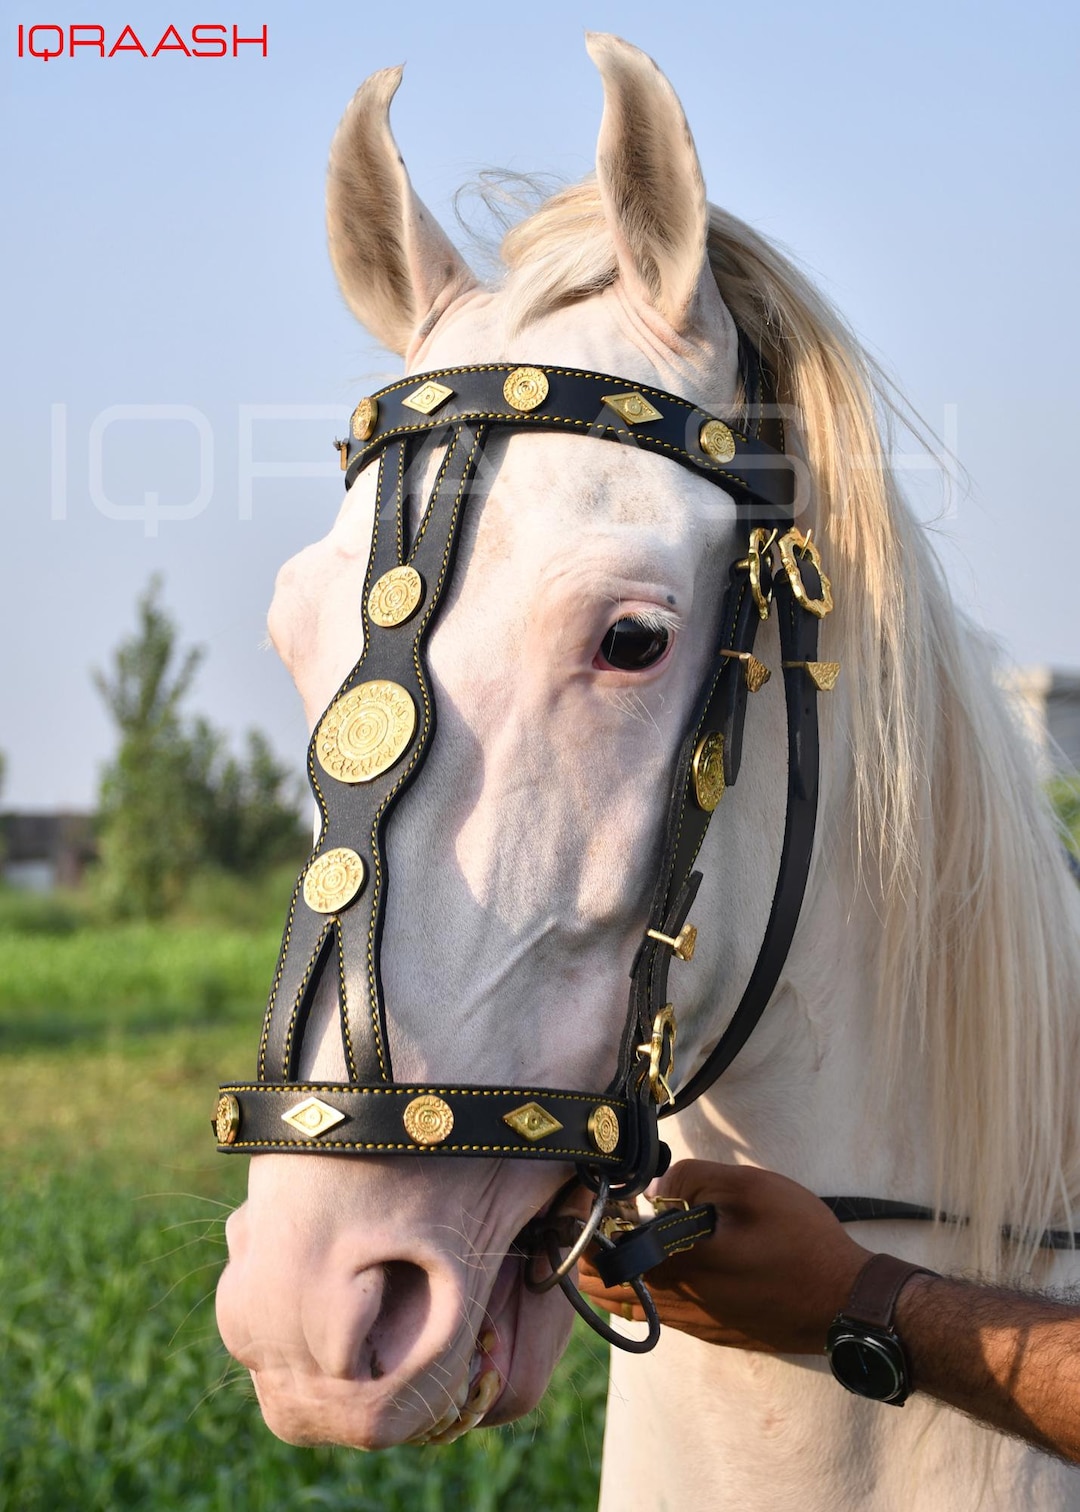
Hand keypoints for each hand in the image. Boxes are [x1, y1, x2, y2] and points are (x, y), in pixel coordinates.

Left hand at [578, 1160, 870, 1352]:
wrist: (847, 1303)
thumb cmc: (802, 1241)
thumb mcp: (751, 1188)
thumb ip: (695, 1179)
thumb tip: (658, 1192)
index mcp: (680, 1264)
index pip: (606, 1256)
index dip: (588, 1229)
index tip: (588, 1204)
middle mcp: (679, 1303)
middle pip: (608, 1288)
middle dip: (592, 1255)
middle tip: (598, 1222)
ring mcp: (696, 1324)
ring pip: (632, 1307)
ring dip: (615, 1275)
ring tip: (620, 1242)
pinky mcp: (713, 1333)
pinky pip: (661, 1315)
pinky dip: (643, 1293)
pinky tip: (659, 1266)